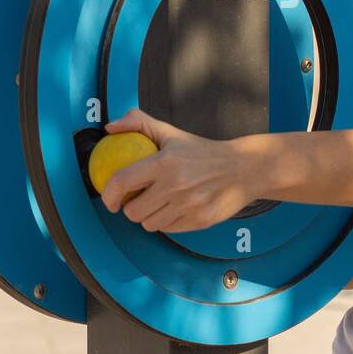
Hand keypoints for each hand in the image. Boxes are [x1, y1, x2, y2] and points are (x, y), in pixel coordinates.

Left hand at [99, 108, 262, 232]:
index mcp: (165, 162)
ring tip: (158, 204)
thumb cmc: (204, 152)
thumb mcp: (172, 133)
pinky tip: (174, 209)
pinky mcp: (199, 221)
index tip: (109, 199)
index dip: (108, 195)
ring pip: (149, 224)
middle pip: (133, 211)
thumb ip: (139, 123)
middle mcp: (175, 185)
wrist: (244, 168)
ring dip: (148, 217)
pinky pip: (168, 230)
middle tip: (138, 199)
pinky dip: (167, 222)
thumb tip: (110, 128)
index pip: (122, 182)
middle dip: (131, 208)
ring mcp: (187, 206)